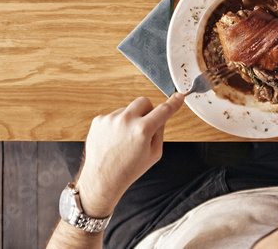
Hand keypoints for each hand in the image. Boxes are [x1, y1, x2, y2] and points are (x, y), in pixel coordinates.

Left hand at [77, 93, 184, 216]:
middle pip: (144, 102)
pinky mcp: (98, 120)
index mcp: (142, 130)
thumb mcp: (154, 154)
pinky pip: (113, 116)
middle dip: (147, 111)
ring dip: (129, 120)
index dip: (173, 103)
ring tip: (123, 140)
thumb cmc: (129, 170)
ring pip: (127, 110)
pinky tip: (113, 140)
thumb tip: (161, 116)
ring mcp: (110, 119)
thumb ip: (160, 132)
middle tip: (143, 126)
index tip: (178, 97)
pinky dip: (115, 125)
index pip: (163, 110)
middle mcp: (126, 120)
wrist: (102, 179)